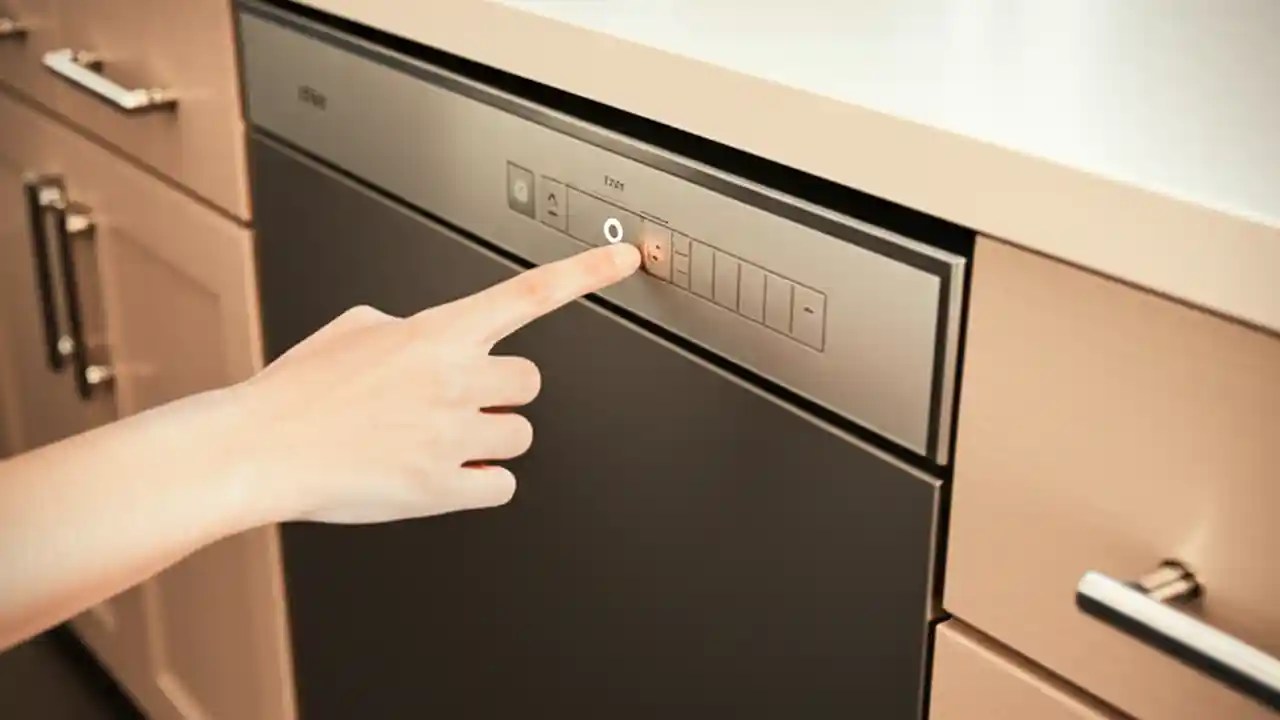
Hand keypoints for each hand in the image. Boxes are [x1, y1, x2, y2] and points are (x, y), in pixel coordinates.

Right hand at [228, 243, 640, 524]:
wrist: (262, 447)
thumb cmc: (300, 392)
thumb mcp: (356, 329)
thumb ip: (413, 330)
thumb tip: (434, 342)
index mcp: (437, 332)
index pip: (530, 292)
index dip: (586, 272)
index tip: (626, 257)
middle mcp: (455, 378)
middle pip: (531, 384)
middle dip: (501, 395)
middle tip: (458, 404)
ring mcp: (453, 433)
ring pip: (518, 437)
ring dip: (486, 440)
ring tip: (431, 441)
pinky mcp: (444, 486)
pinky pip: (500, 485)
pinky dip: (477, 483)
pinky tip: (437, 474)